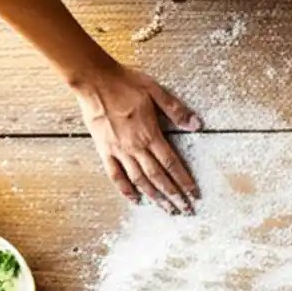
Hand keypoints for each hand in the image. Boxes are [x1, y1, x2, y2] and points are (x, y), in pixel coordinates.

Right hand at [71, 64, 201, 213]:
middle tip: (185, 210)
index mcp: (150, 134)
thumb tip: (196, 125)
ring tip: (166, 209)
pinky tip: (135, 200)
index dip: (184, 181)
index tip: (194, 194)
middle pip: (158, 178)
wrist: (94, 80)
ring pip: (139, 180)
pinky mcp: (104, 150)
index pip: (172, 164)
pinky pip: (115, 175)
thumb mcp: (155, 91)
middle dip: (174, 195)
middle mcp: (135, 147)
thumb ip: (176, 110)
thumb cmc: (125, 83)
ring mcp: (119, 151)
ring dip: (154, 197)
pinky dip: (126, 190)